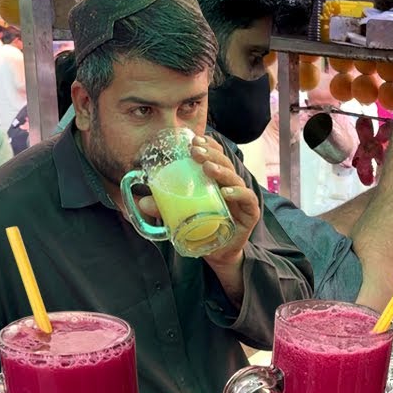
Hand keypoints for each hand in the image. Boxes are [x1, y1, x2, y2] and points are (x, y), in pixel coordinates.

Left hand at [137, 135, 257, 265]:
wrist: (217, 252)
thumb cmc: (201, 228)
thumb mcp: (178, 214)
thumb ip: (163, 207)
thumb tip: (142, 202)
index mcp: (215, 180)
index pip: (215, 156)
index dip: (207, 145)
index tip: (193, 140)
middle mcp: (230, 185)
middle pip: (225, 163)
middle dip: (211, 154)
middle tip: (195, 152)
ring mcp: (241, 199)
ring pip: (235, 178)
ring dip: (222, 170)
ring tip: (208, 168)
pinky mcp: (249, 213)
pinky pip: (248, 199)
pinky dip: (239, 193)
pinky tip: (226, 192)